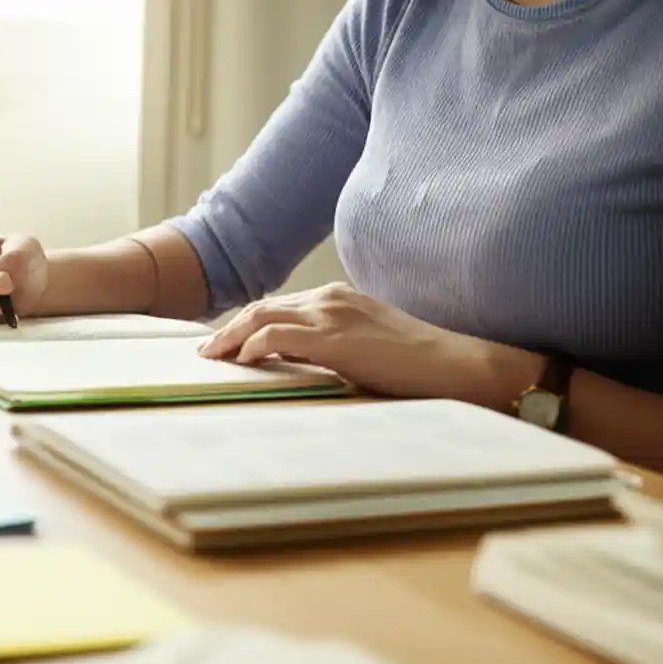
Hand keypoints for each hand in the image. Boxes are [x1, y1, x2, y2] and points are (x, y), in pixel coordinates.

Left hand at [197, 282, 495, 398]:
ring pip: (262, 316)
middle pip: (262, 307)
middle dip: (228, 329)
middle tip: (206, 352)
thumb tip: (293, 365)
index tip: (224, 343)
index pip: (278, 307)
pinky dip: (253, 344)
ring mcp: (332, 314)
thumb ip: (328, 348)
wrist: (456, 365)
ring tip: (212, 357)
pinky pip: (278, 335)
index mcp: (336, 298)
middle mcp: (329, 298)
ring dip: (230, 337)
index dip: (245, 324)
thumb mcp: (362, 348)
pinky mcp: (335, 337)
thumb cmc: (415, 365)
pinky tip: (241, 360)